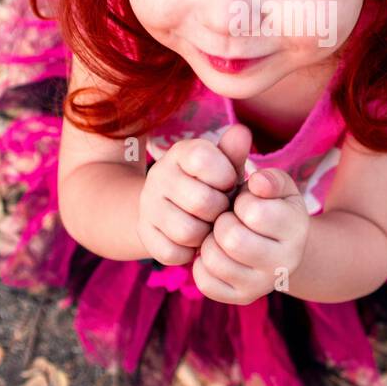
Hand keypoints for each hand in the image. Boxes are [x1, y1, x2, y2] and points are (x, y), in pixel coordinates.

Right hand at [136, 126, 248, 265]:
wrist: (168, 208)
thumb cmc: (210, 185)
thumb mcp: (224, 168)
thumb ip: (233, 152)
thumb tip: (242, 132)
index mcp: (181, 152)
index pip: (203, 159)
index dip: (225, 177)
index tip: (227, 184)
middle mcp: (159, 175)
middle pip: (201, 202)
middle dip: (220, 211)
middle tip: (221, 211)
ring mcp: (148, 205)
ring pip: (187, 232)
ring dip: (206, 235)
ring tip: (209, 227)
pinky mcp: (144, 234)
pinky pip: (172, 253)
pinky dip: (188, 253)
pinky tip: (193, 243)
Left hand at [193, 161, 309, 305]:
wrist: (278, 244)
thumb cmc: (270, 206)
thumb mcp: (277, 186)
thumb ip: (269, 179)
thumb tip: (258, 183)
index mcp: (296, 230)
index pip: (254, 212)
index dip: (241, 201)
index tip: (246, 203)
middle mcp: (284, 263)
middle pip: (233, 240)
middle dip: (222, 223)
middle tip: (229, 219)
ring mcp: (263, 285)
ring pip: (215, 261)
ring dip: (209, 242)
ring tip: (221, 236)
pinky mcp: (242, 297)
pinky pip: (205, 283)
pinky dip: (201, 264)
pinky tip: (216, 253)